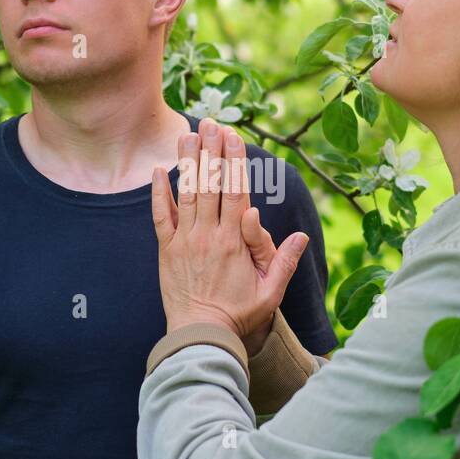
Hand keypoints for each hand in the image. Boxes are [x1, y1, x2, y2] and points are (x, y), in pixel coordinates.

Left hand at [151, 118, 308, 337]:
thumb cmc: (239, 316)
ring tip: (188, 134)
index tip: (234, 137)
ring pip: (186, 193)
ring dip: (187, 162)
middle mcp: (209, 235)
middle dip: (212, 151)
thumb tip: (301, 236)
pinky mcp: (167, 250)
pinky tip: (160, 170)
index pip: (236, 192)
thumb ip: (285, 262)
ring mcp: (185, 241)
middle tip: (212, 122)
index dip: (234, 162)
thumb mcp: (271, 292)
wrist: (201, 336)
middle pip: (211, 184)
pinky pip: (161, 216)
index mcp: (235, 241)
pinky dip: (159, 193)